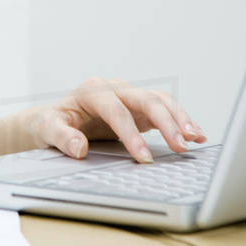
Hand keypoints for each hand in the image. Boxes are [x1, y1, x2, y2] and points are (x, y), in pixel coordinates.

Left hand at [18, 76, 207, 162]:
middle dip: (166, 122)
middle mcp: (113, 89)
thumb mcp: (48, 129)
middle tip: (180, 146)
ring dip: (179, 118)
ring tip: (196, 138)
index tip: (143, 157)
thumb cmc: (51, 122)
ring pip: (160, 101)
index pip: (116, 111)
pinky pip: (164, 110)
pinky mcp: (139, 108)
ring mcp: (128, 96)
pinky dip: (181, 120)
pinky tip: (196, 135)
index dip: (131, 134)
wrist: (54, 119)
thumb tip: (79, 147)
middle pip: (145, 99)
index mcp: (91, 90)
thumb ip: (62, 138)